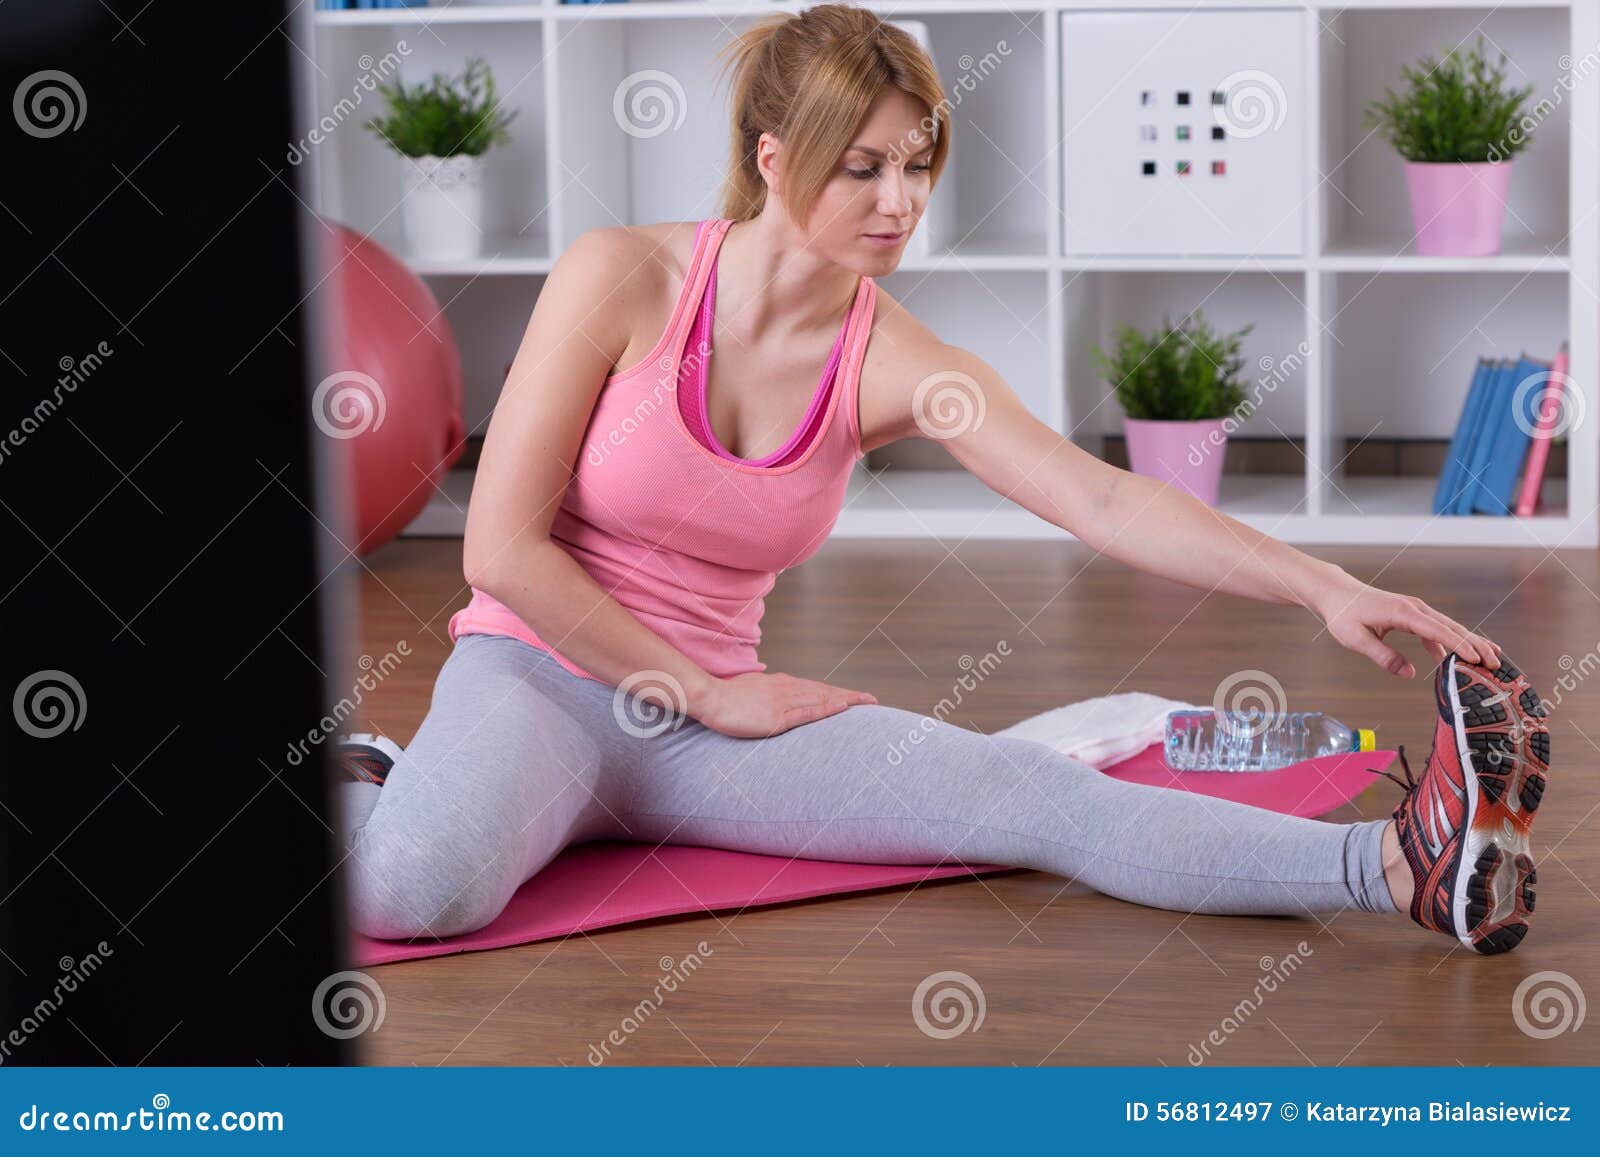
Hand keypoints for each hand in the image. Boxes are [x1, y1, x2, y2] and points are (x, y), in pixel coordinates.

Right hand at [692, 671, 877, 737]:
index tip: (853, 697)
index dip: (835, 693)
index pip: (814, 688)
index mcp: (780, 684)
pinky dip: (828, 708)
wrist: (709, 698)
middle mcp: (786, 689)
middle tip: (872, 700)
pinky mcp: (777, 717)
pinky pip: (808, 712)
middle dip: (850, 696)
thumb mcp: (749, 691)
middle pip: (824, 691)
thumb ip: (764, 693)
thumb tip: (772, 695)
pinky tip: (843, 707)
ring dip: (846, 701)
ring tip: (867, 703)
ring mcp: (783, 702)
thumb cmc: (724, 696)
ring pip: (822, 699)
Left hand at [1312, 572, 1500, 678]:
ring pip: (1448, 627)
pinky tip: (1456, 659)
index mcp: (1403, 613)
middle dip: (1475, 645)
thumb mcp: (1356, 639)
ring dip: (1468, 643)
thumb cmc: (1343, 614)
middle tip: (1496, 663)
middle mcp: (1415, 608)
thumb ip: (1383, 656)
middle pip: (1452, 627)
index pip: (1438, 630)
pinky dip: (1449, 642)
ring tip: (1489, 660)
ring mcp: (1415, 610)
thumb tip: (1409, 674)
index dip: (1459, 645)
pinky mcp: (1411, 615)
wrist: (1336, 593)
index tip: (1477, 659)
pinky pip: (1436, 629)